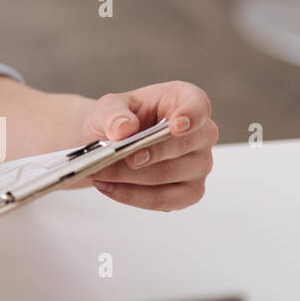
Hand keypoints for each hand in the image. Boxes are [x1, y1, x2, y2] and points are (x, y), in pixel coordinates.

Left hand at [75, 81, 216, 210]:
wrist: (109, 141)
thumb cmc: (118, 118)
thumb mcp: (108, 107)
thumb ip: (113, 113)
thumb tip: (123, 129)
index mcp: (186, 100)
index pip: (198, 105)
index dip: (190, 115)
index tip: (175, 126)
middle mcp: (201, 134)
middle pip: (182, 146)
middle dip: (147, 153)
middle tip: (117, 155)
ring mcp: (199, 165)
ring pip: (169, 175)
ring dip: (129, 176)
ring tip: (98, 171)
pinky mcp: (189, 192)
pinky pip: (165, 200)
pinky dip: (132, 195)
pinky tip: (107, 187)